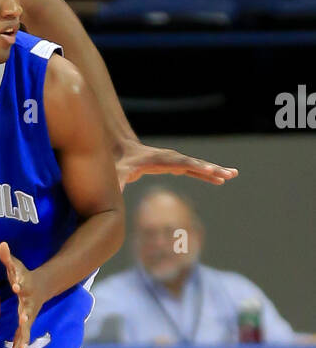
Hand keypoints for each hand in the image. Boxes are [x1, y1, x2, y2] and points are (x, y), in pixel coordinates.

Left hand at [0, 242, 44, 347]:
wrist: (43, 287)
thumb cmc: (24, 275)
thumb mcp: (17, 265)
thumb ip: (8, 257)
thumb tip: (2, 244)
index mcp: (25, 287)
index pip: (22, 283)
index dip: (19, 282)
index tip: (16, 285)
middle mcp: (29, 302)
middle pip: (28, 308)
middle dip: (25, 314)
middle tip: (23, 319)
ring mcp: (29, 313)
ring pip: (26, 327)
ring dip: (23, 337)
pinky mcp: (27, 321)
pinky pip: (22, 334)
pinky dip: (19, 344)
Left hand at [115, 138, 237, 190]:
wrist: (121, 151)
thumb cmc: (119, 163)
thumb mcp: (117, 173)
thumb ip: (117, 183)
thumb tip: (113, 196)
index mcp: (162, 160)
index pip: (182, 164)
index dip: (197, 167)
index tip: (212, 171)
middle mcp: (172, 158)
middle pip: (196, 163)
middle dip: (213, 168)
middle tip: (230, 174)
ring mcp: (175, 161)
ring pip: (198, 166)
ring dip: (215, 171)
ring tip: (233, 175)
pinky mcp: (176, 165)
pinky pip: (195, 170)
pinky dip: (207, 174)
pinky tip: (219, 179)